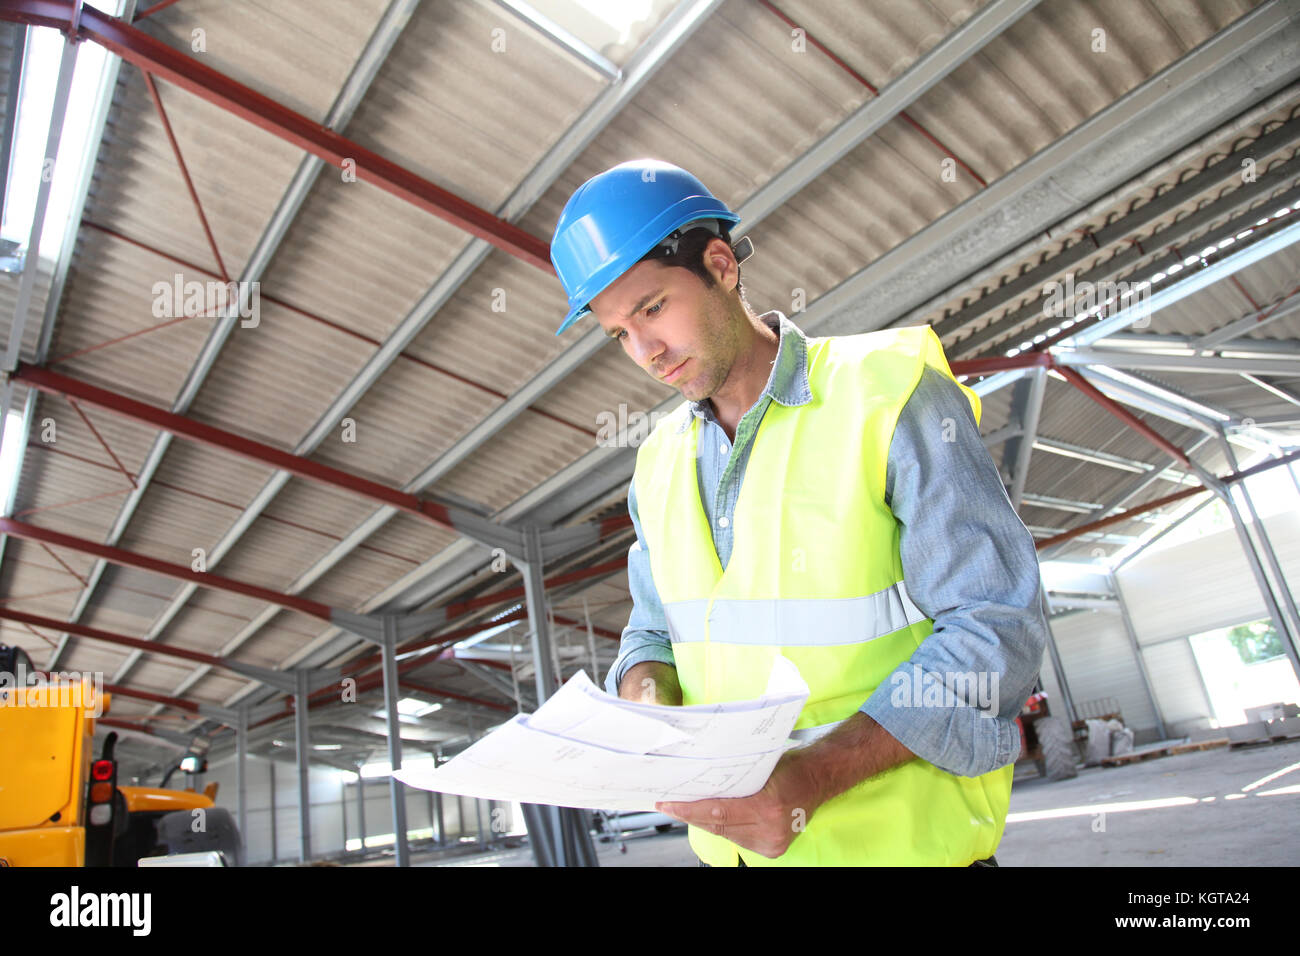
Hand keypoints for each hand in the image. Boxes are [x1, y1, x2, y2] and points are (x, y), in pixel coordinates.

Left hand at [655, 748, 822, 858]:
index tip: (668, 804)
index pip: (717, 812)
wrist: (818, 777)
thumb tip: (697, 784)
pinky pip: (738, 838)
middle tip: (669, 805)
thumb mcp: (758, 764)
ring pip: (726, 834)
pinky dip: (722, 827)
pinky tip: (708, 817)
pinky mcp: (773, 848)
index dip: (689, 809)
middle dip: (691, 815)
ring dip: (705, 822)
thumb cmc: (790, 765)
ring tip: (685, 808)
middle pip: (718, 826)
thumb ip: (731, 779)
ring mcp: (772, 842)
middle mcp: (770, 829)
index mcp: (767, 807)